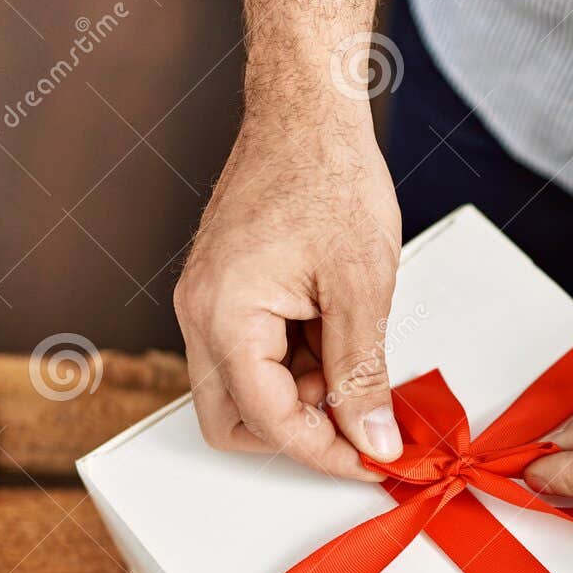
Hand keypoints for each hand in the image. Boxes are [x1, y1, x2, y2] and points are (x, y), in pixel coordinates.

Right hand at [175, 106, 402, 479]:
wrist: (307, 112)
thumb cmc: (328, 176)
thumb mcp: (361, 288)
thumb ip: (363, 374)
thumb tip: (372, 437)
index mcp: (224, 315)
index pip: (266, 421)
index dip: (323, 452)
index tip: (369, 460)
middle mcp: (199, 313)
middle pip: (233, 421)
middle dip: (297, 432)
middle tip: (356, 419)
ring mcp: (207, 302)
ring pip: (244, 391)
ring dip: (300, 395)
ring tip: (352, 358)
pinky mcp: (225, 293)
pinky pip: (252, 354)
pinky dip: (296, 362)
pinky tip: (336, 333)